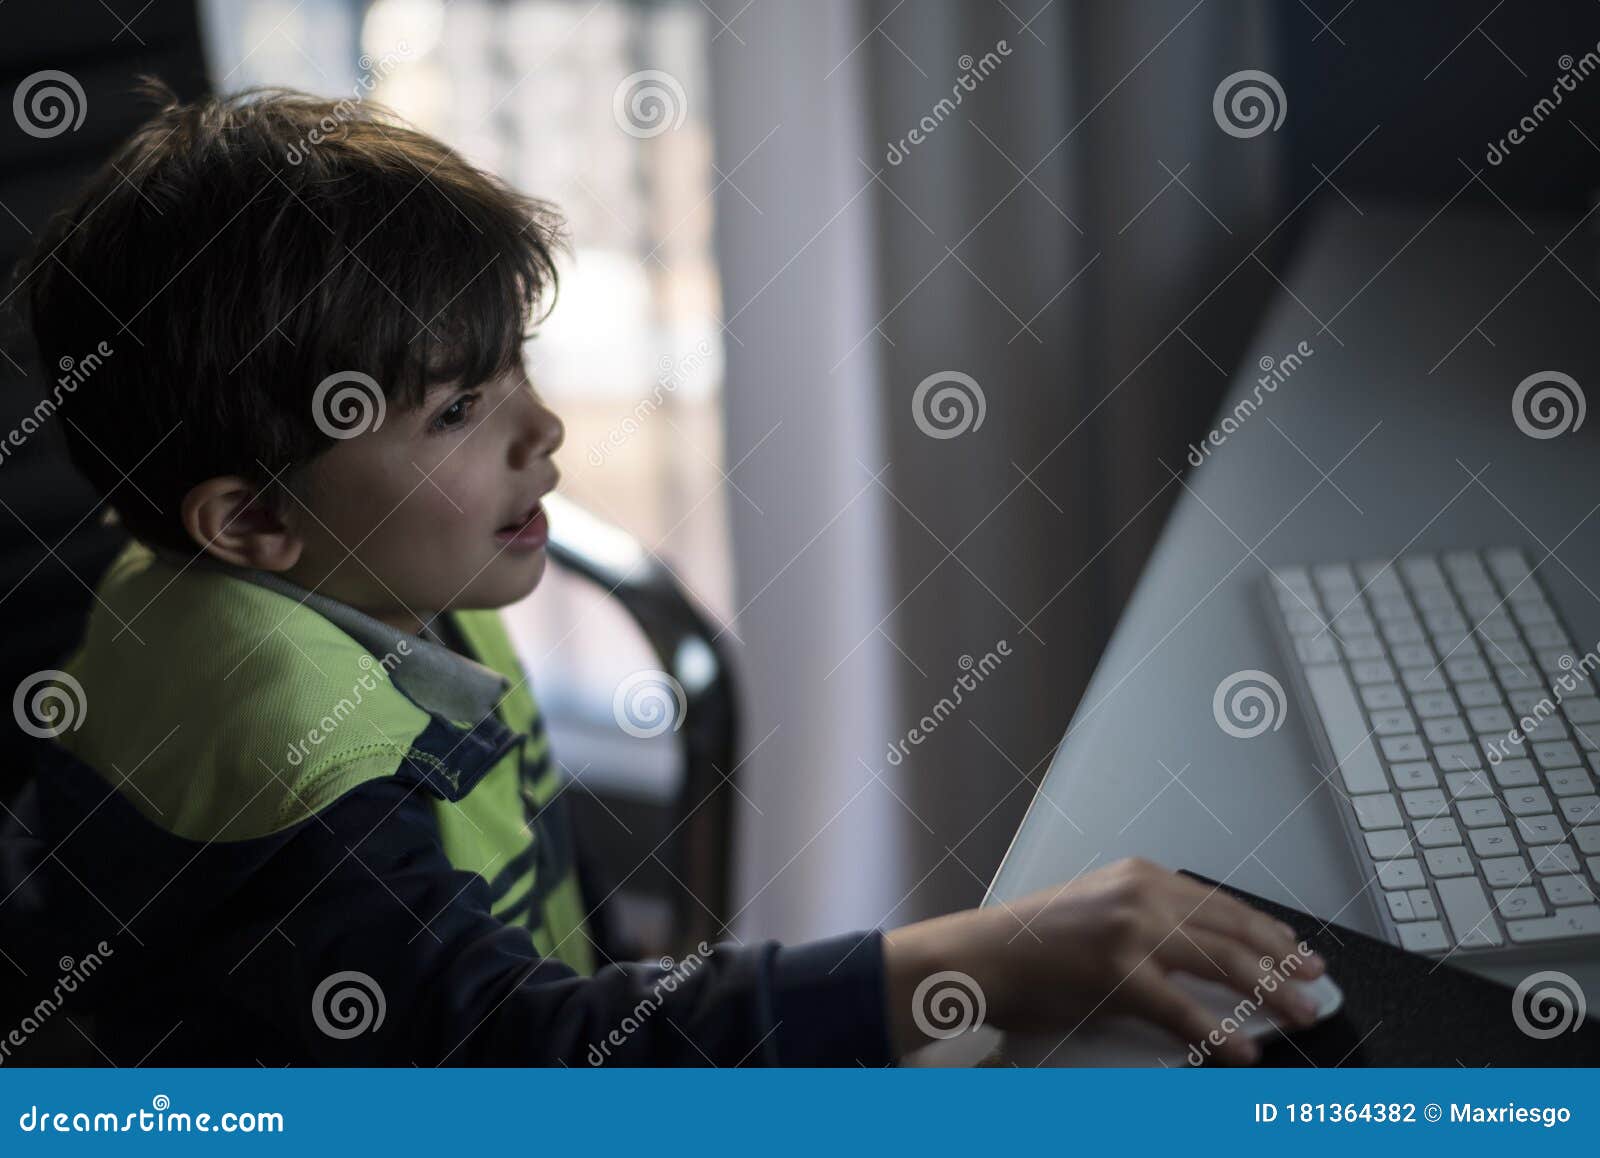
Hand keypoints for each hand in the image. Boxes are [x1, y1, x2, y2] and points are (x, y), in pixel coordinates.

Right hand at [882, 857, 1324, 1063]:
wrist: (982, 955)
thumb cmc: (1031, 943)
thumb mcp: (1097, 910)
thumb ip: (1148, 921)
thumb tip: (1204, 955)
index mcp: (1139, 876)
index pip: (1220, 901)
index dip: (1266, 927)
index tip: (1296, 948)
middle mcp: (1141, 894)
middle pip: (1231, 928)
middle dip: (1282, 958)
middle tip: (1316, 982)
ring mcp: (1131, 931)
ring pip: (1220, 961)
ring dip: (1269, 991)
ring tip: (1300, 1012)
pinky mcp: (1118, 972)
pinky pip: (1184, 1008)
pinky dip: (1220, 1031)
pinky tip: (1244, 1048)